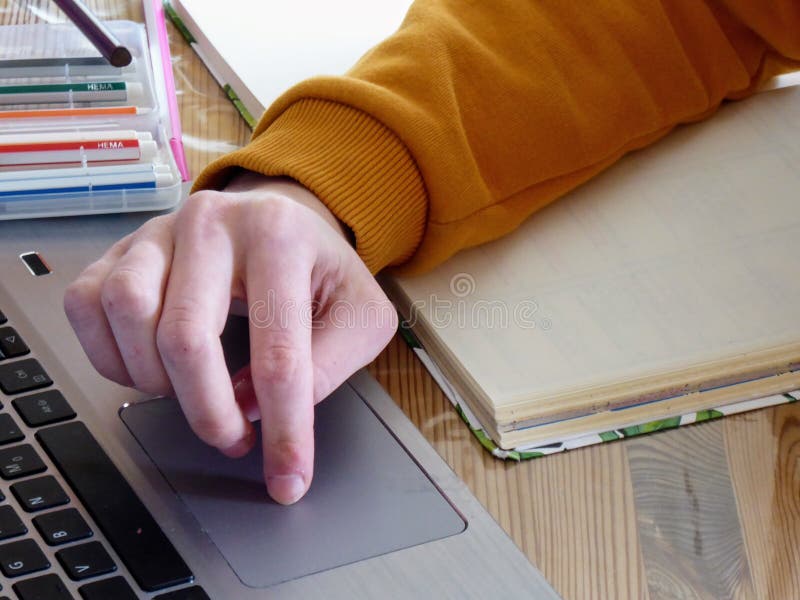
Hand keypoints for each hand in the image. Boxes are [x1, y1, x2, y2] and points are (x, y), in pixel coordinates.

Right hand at [64, 173, 396, 503]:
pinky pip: (87, 305)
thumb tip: (254, 407)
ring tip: (194, 390)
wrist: (280, 217)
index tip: (287, 477)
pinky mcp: (120, 250)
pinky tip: (152, 368)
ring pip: (127, 314)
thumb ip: (328, 364)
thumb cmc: (320, 269)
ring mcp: (157, 233)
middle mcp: (212, 224)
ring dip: (155, 378)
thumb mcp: (360, 314)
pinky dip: (111, 356)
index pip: (278, 352)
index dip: (283, 428)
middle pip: (187, 338)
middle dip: (210, 414)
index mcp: (280, 235)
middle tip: (236, 439)